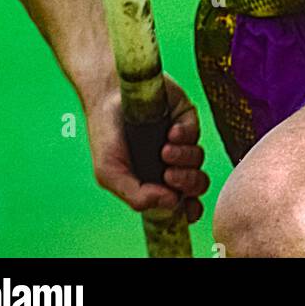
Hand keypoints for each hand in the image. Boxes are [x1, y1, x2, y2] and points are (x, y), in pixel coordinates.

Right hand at [85, 74, 209, 224]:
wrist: (106, 96)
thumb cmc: (106, 137)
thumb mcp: (110, 173)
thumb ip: (136, 196)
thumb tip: (172, 204)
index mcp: (156, 183)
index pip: (183, 204)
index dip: (190, 210)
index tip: (185, 207)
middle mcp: (172, 164)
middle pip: (196, 184)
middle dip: (187, 184)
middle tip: (169, 175)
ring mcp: (180, 141)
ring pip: (198, 160)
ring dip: (185, 159)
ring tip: (165, 150)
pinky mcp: (185, 117)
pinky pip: (195, 133)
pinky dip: (185, 136)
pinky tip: (171, 132)